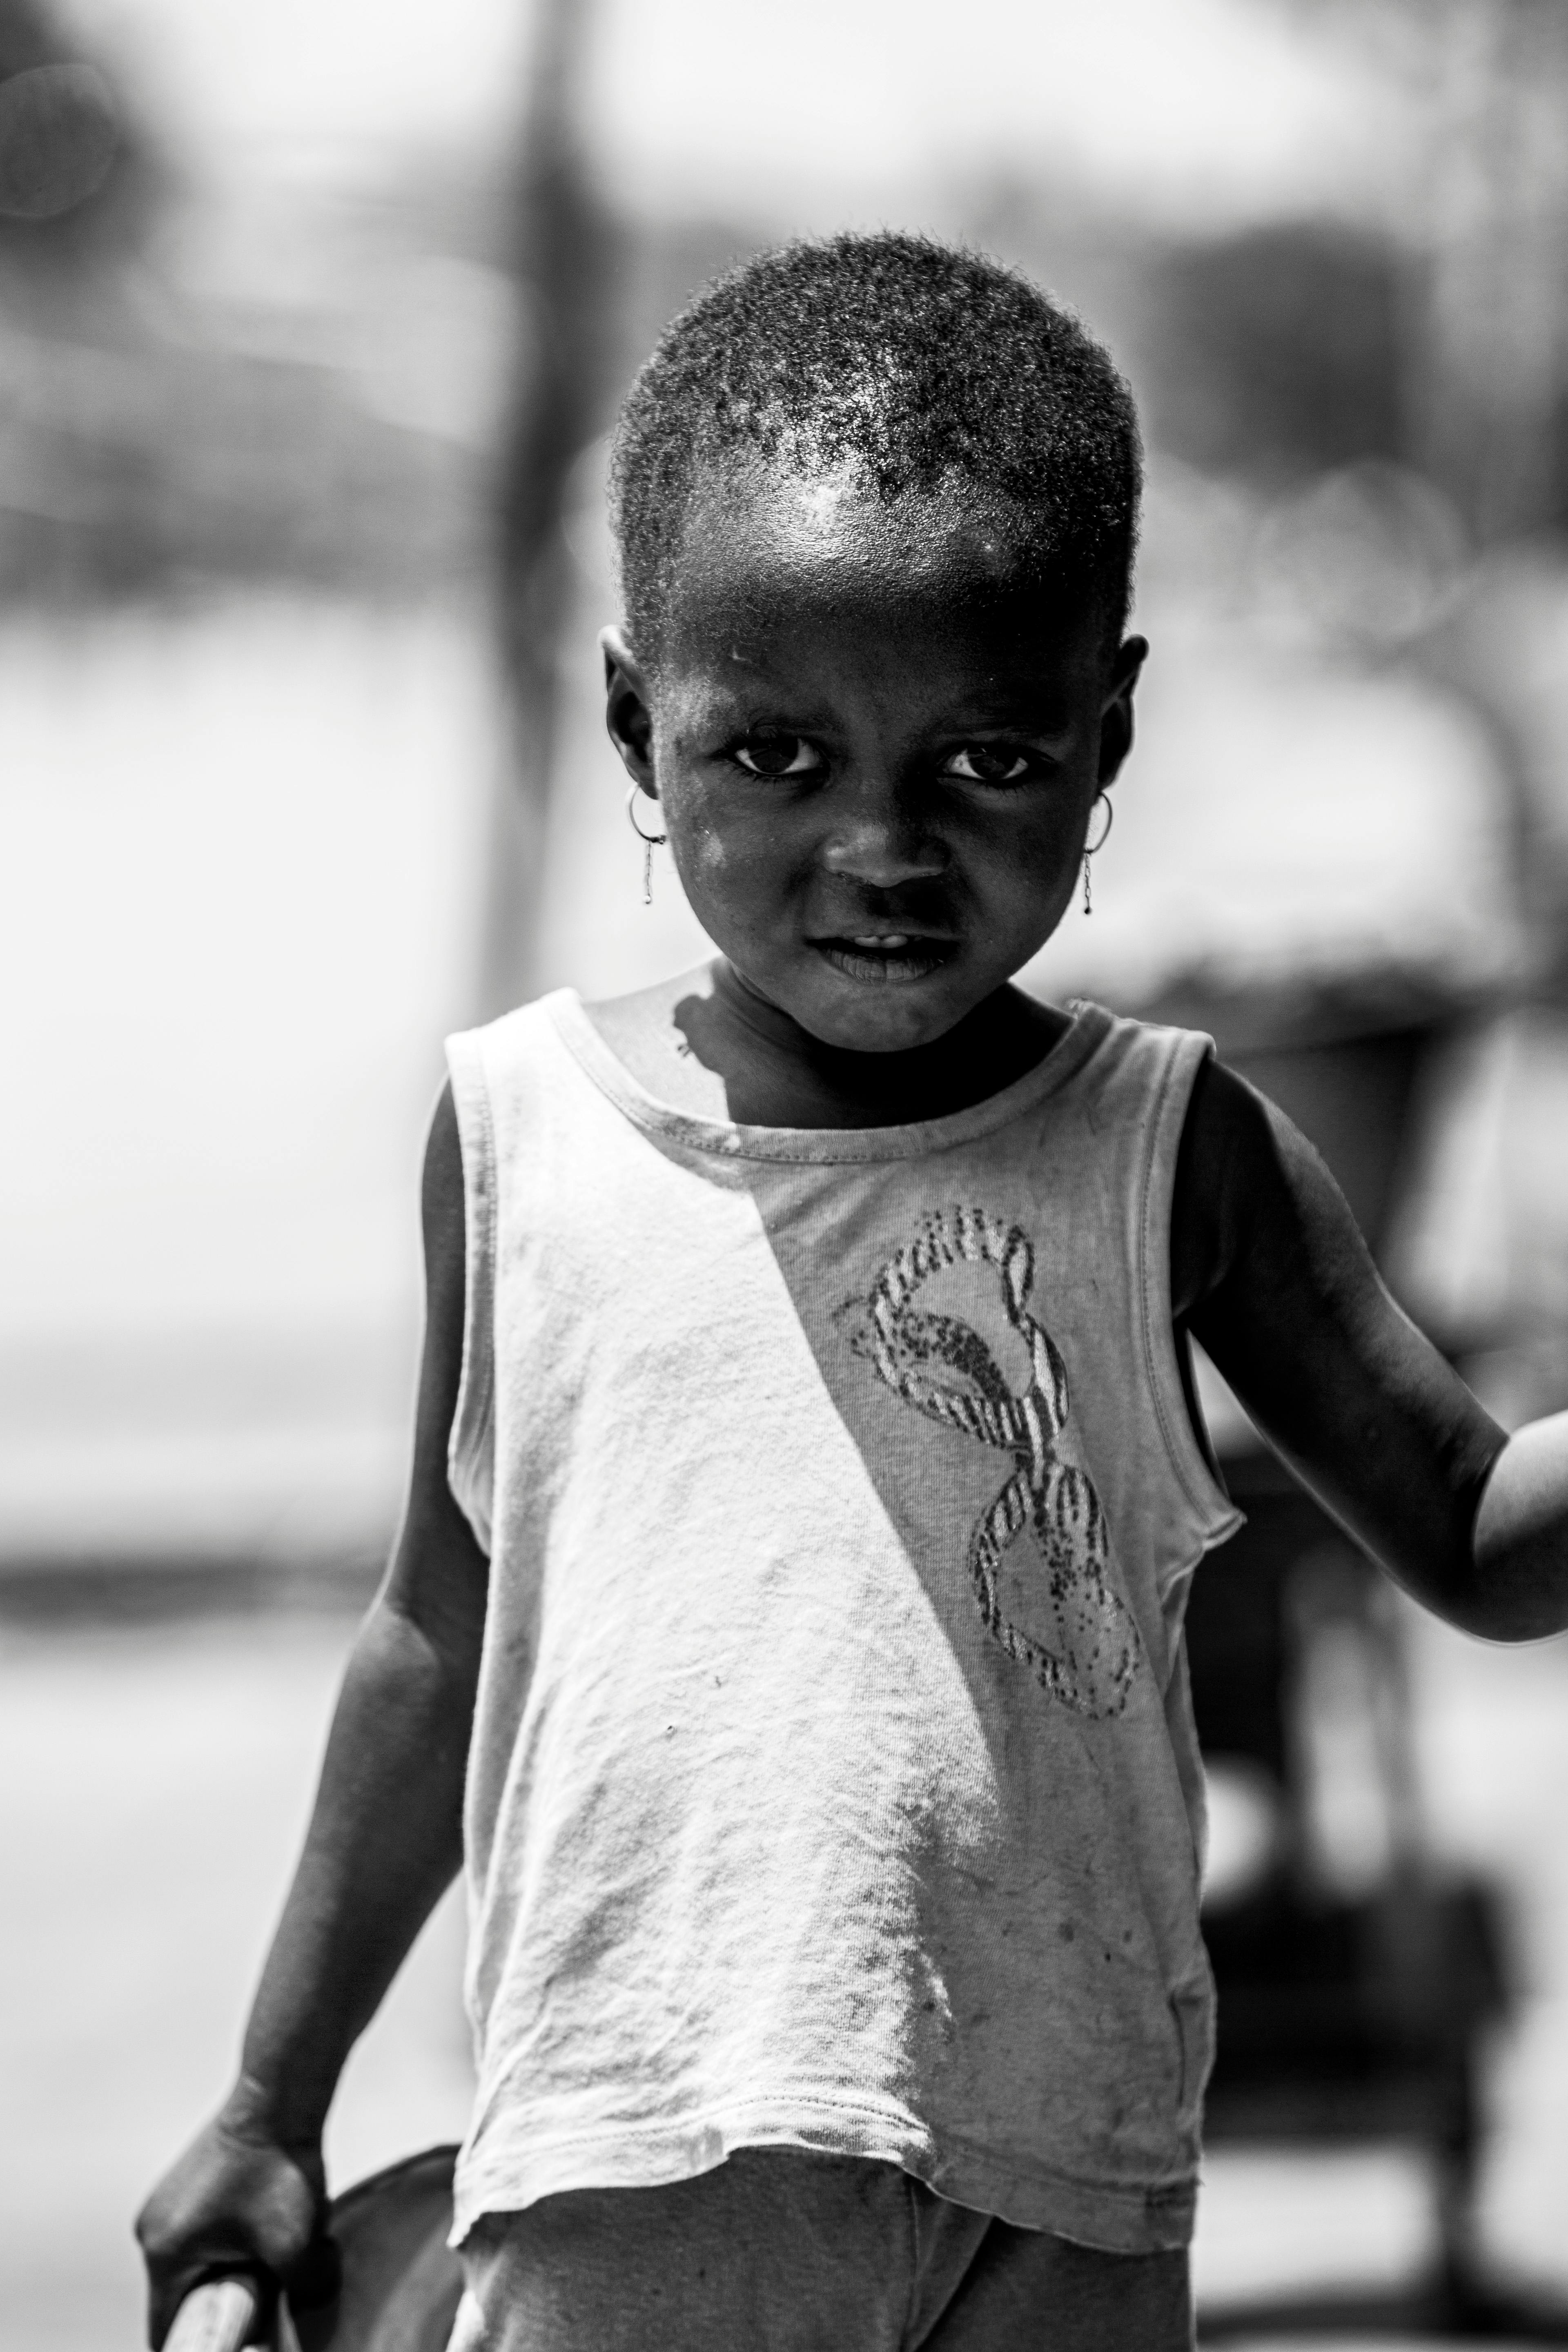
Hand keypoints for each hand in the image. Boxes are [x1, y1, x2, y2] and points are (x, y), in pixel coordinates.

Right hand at [135, 2093, 335, 2349]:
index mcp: (163, 2252)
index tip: (237, 2344)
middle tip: (266, 2289)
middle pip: (183, 2295)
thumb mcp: (297, 2247)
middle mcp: (153, 2227)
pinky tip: (268, 2217)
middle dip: (226, 2300)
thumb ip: (301, 2294)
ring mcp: (167, 2200)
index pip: (167, 2328)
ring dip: (233, 2264)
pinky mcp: (186, 2183)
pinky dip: (233, 2237)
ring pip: (197, 2261)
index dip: (205, 2344)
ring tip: (272, 2244)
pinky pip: (204, 2231)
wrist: (282, 2096)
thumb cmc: (280, 2166)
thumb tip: (308, 2309)